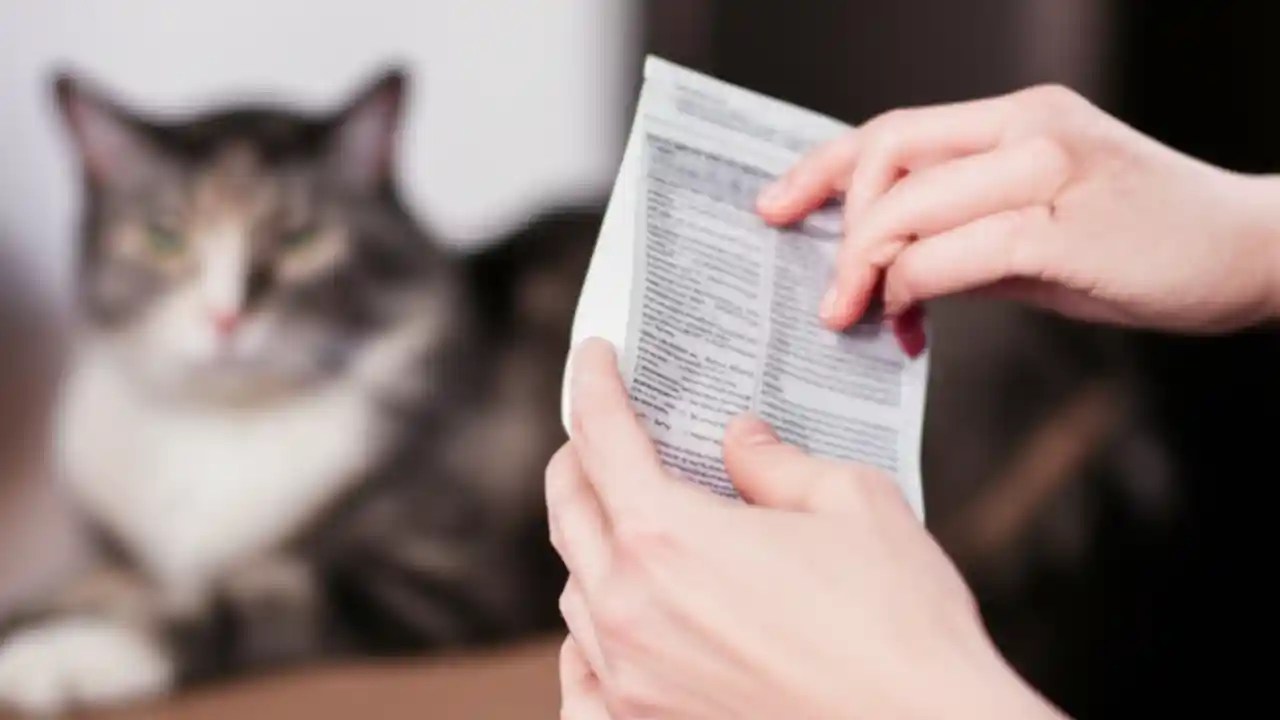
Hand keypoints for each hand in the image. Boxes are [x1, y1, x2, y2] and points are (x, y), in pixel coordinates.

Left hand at [548, 338, 1062, 718]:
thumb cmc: (900, 624)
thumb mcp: (853, 503)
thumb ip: (778, 463)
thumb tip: (741, 439)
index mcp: (667, 537)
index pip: (602, 438)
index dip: (593, 385)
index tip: (594, 357)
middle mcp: (629, 609)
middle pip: (570, 511)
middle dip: (580, 458)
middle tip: (601, 433)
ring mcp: (631, 679)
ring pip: (576, 591)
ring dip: (590, 543)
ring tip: (621, 520)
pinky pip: (583, 682)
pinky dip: (587, 644)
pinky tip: (606, 631)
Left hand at [758, 84, 1279, 332]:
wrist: (1250, 249)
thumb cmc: (1141, 240)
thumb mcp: (1038, 222)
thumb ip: (961, 229)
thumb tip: (884, 267)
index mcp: (1015, 117)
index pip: (890, 131)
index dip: (820, 167)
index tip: (775, 206)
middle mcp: (1027, 128)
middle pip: (886, 161)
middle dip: (839, 234)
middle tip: (832, 298)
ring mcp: (1048, 171)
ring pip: (910, 207)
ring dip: (868, 269)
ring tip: (865, 317)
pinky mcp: (1067, 228)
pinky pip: (955, 253)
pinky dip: (915, 288)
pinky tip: (913, 321)